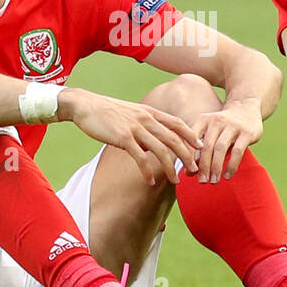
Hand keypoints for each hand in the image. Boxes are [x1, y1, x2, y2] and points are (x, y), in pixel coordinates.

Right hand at [58, 88, 199, 185]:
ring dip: (171, 167)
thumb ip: (145, 128)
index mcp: (150, 112)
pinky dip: (147, 171)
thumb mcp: (131, 115)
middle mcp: (146, 118)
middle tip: (194, 170)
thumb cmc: (107, 112)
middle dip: (187, 155)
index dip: (191, 135)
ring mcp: (135, 127)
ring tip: (176, 181)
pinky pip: (140, 157)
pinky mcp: (123, 137)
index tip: (201, 148)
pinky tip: (150, 181)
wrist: (85, 105)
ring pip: (161, 149)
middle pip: (174, 138)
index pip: (177, 123)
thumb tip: (152, 146)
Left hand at [189, 98, 263, 182]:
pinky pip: (237, 151)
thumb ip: (199, 151)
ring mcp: (232, 126)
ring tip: (213, 181)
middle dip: (203, 166)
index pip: (192, 140)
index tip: (188, 172)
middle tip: (202, 181)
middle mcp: (216, 121)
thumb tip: (187, 173)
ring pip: (220, 149)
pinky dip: (231, 165)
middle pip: (206, 147)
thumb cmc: (223, 127)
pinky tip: (227, 176)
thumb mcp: (209, 133)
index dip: (188, 156)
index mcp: (203, 120)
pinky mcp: (246, 132)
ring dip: (216, 168)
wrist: (246, 108)